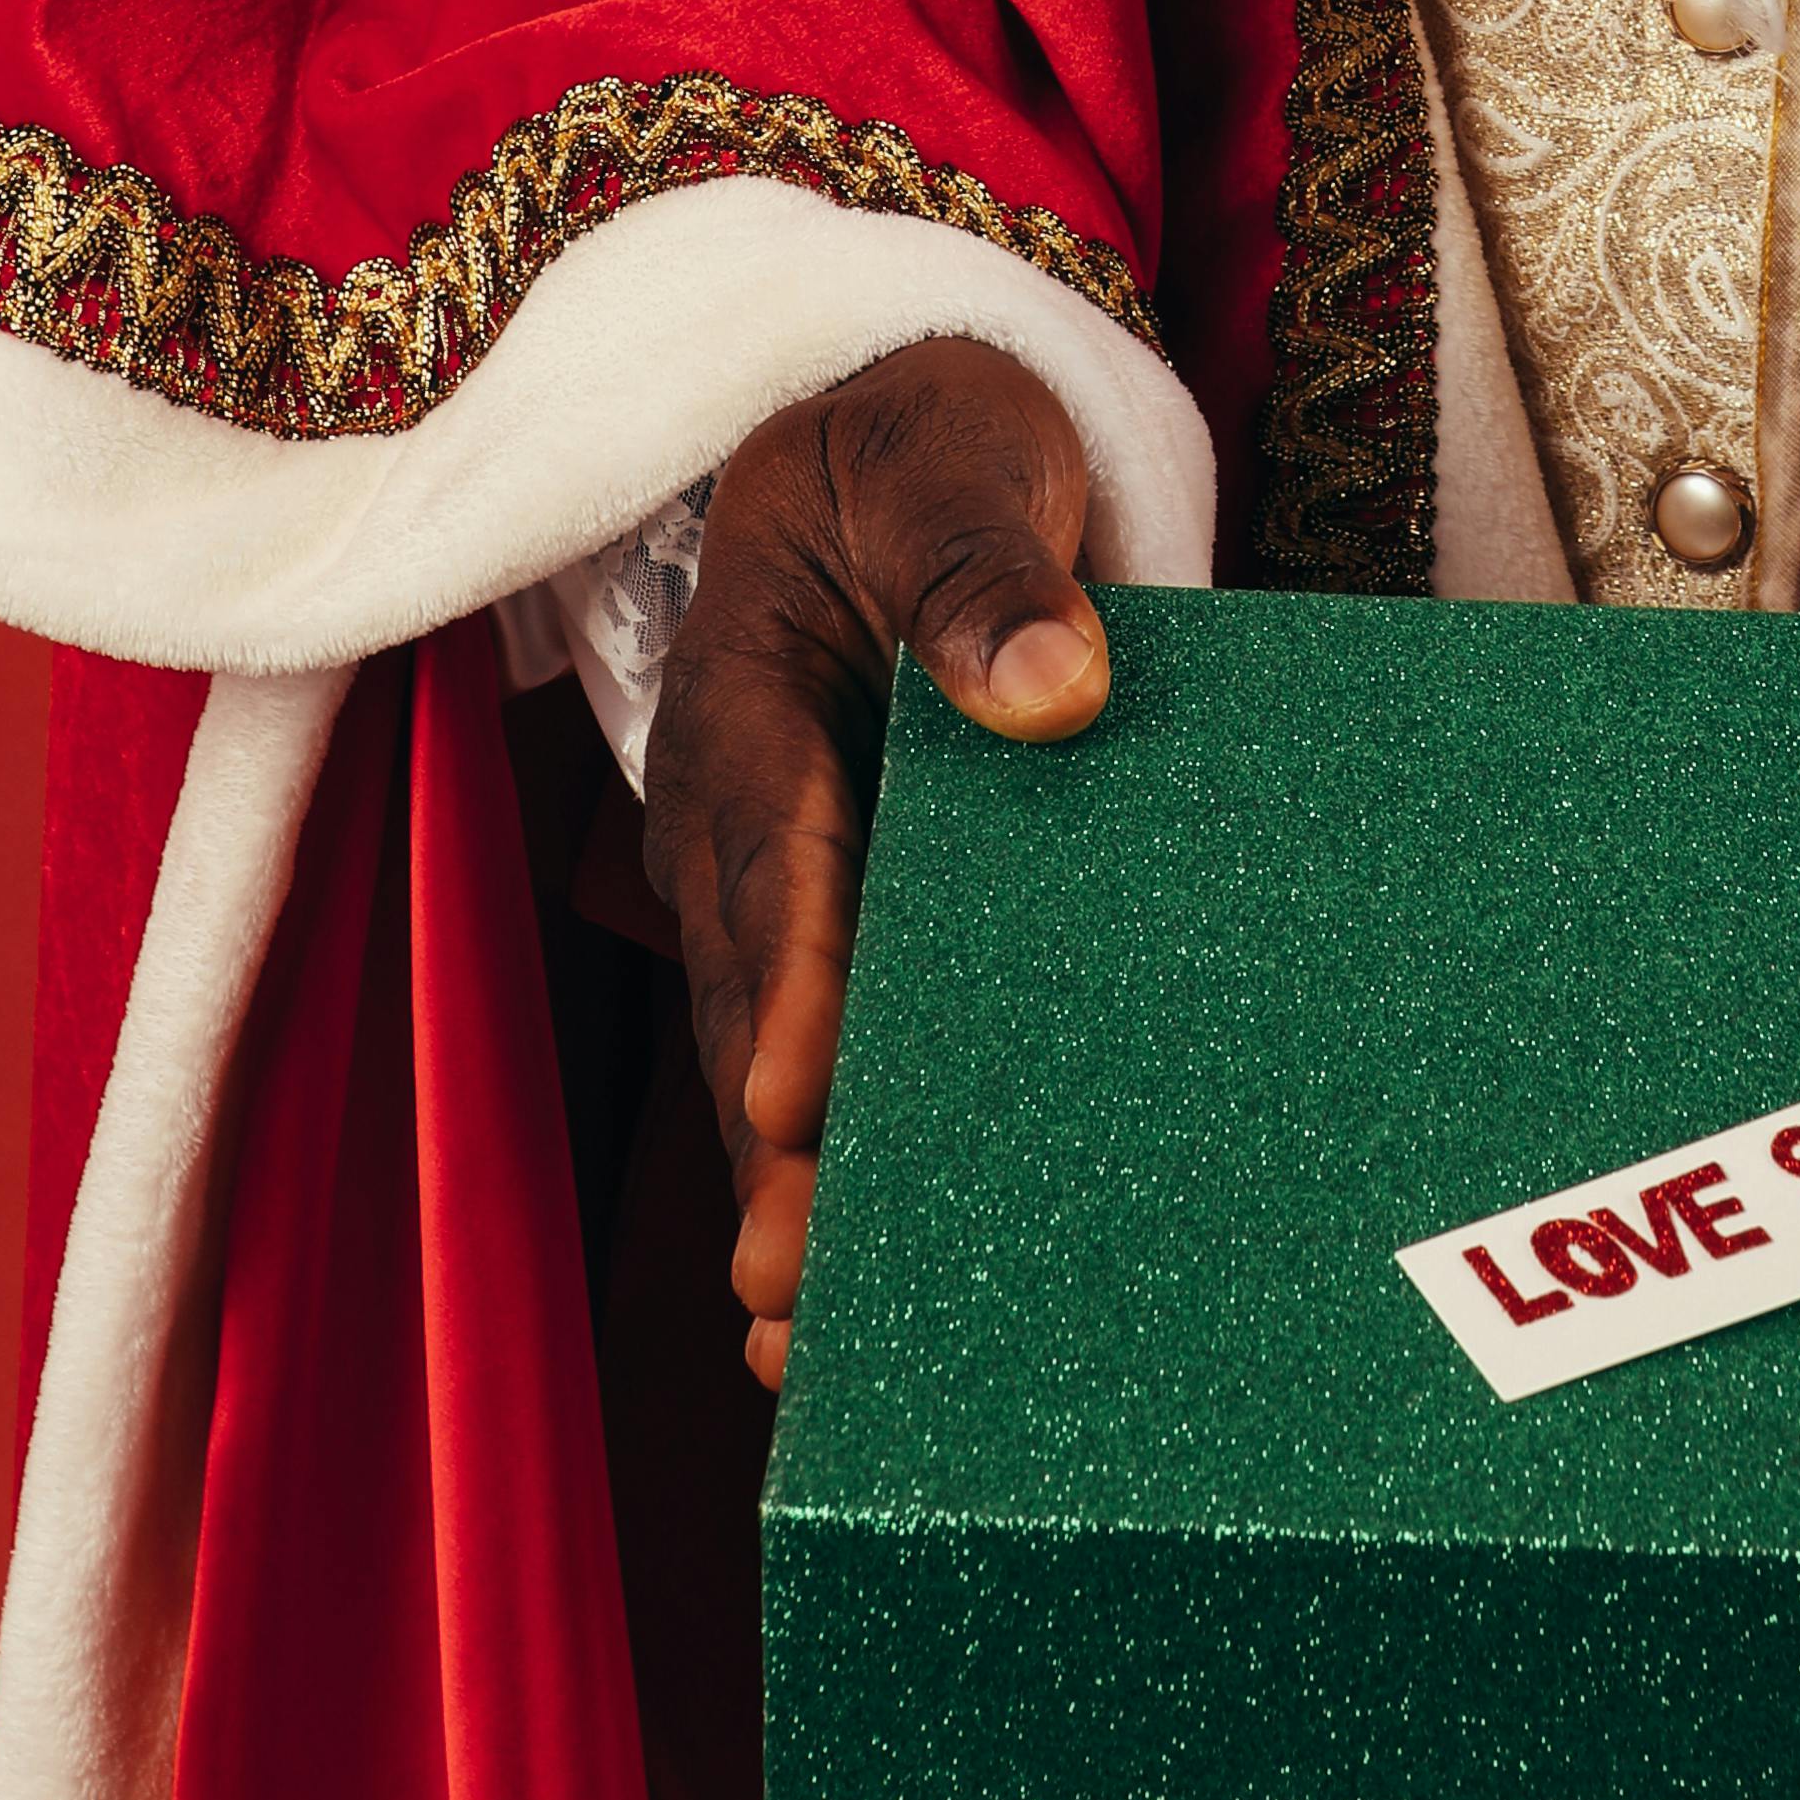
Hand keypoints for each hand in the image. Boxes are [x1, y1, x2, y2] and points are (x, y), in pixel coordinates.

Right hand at [639, 332, 1111, 1391]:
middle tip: (792, 1294)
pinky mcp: (832, 925)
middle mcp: (743, 816)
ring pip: (768, 1056)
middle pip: (754, 996)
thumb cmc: (928, 443)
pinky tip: (860, 1306)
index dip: (787, 978)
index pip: (777, 852)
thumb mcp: (951, 461)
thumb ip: (985, 569)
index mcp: (753, 696)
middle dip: (773, 1149)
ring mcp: (776, 885)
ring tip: (809, 1358)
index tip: (797, 1091)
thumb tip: (1056, 688)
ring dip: (790, 1193)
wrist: (896, 441)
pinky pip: (820, 1052)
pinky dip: (831, 1164)